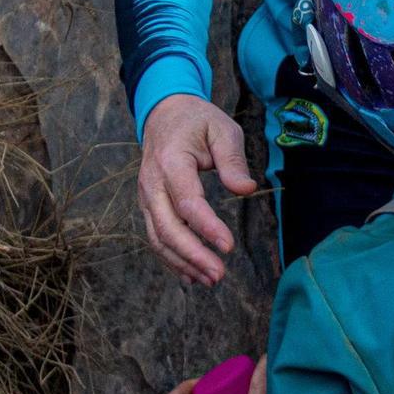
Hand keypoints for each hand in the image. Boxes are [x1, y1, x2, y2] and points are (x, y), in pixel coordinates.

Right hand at [138, 94, 255, 284]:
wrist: (165, 113)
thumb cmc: (198, 121)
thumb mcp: (222, 129)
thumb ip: (233, 160)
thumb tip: (246, 190)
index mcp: (171, 161)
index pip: (187, 202)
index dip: (207, 227)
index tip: (229, 246)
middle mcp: (152, 183)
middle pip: (166, 228)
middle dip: (192, 255)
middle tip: (219, 275)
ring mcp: (146, 196)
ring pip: (158, 238)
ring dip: (182, 263)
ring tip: (210, 280)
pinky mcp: (148, 205)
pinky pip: (155, 236)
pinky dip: (172, 258)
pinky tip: (192, 275)